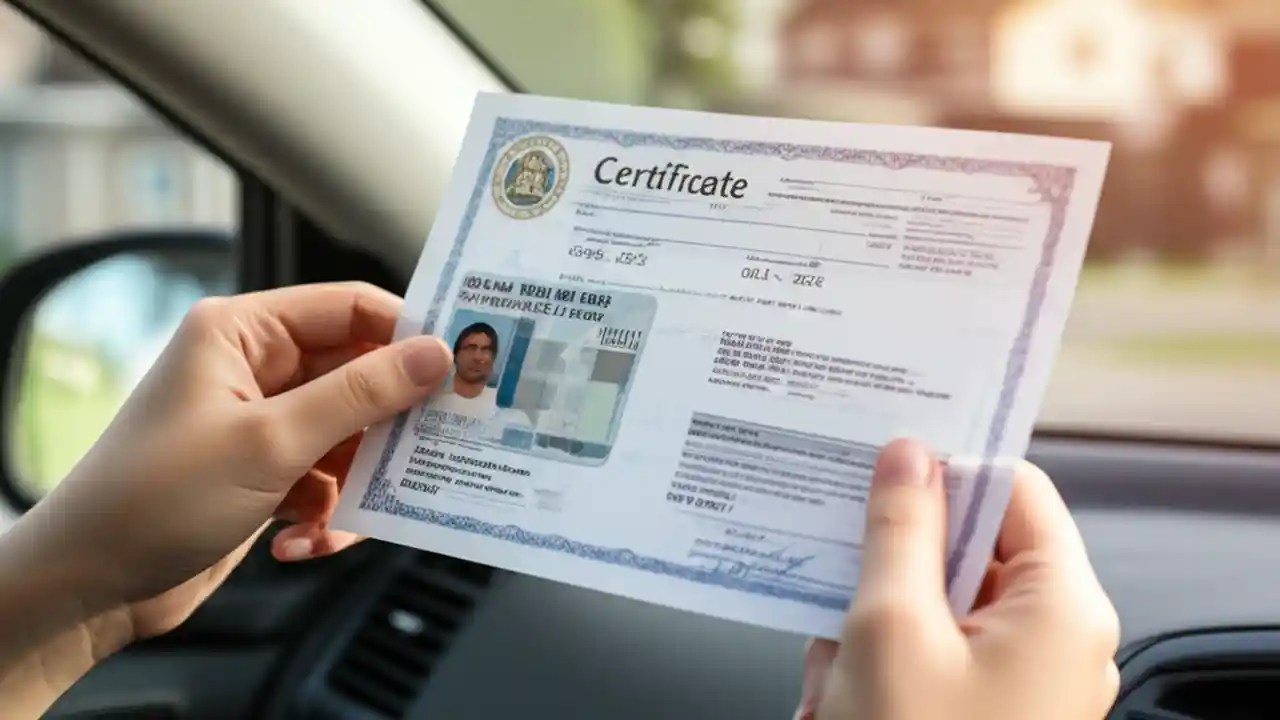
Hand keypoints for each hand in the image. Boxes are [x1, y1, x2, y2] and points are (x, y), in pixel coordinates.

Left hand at [0, 283, 450, 714]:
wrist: (88, 587)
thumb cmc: (153, 498)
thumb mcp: (272, 442)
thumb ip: (361, 395)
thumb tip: (435, 356)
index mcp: (242, 333)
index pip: (348, 308)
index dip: (407, 332)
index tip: (460, 364)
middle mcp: (253, 370)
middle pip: (358, 376)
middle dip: (389, 421)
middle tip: (434, 447)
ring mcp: (260, 424)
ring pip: (350, 436)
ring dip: (357, 481)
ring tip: (345, 514)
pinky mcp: (265, 473)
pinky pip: (328, 480)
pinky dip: (328, 513)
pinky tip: (301, 541)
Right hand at [795, 439, 1119, 719]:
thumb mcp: (890, 627)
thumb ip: (898, 527)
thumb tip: (907, 456)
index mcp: (1062, 606)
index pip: (1014, 489)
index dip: (949, 467)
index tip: (885, 460)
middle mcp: (1055, 638)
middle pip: (971, 548)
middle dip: (895, 565)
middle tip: (844, 576)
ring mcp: (1022, 679)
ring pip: (937, 603)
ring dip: (874, 623)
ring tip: (840, 673)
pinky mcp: (988, 709)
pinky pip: (930, 652)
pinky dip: (880, 661)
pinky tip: (842, 697)